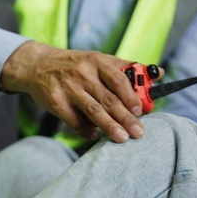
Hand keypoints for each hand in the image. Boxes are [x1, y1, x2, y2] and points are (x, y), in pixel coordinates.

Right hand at [0, 41, 150, 142]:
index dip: (131, 95)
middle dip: (125, 118)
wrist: (37, 65)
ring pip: (93, 111)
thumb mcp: (97, 59)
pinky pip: (74, 120)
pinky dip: (86, 130)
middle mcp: (82, 73)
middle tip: (138, 132)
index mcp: (96, 61)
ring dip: (109, 126)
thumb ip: (125, 68)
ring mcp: (68, 88)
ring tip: (122, 138)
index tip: (140, 110)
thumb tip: (159, 74)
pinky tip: (94, 135)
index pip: (118, 78)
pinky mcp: (55, 101)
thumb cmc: (74, 64)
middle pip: (108, 99)